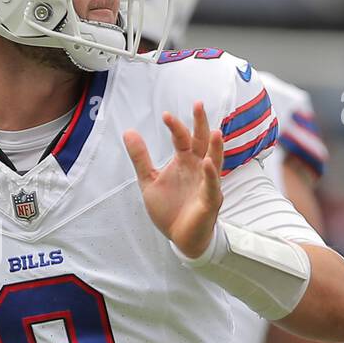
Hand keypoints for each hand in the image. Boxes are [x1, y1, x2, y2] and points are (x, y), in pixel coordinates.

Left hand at [123, 101, 223, 258]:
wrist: (180, 238)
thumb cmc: (170, 209)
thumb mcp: (149, 180)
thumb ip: (140, 158)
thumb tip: (128, 131)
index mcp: (185, 162)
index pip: (182, 139)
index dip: (175, 127)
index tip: (165, 115)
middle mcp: (199, 169)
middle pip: (202, 143)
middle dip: (201, 125)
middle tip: (199, 105)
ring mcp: (207, 184)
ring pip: (214, 162)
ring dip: (215, 148)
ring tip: (215, 132)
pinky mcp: (209, 201)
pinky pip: (212, 186)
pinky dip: (210, 175)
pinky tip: (207, 163)